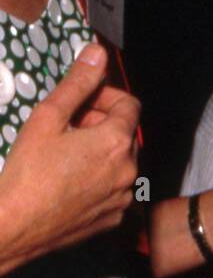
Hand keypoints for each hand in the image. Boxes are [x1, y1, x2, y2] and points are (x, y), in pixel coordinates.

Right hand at [0, 41, 139, 273]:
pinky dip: (101, 178)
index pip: (130, 105)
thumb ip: (78, 83)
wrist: (17, 225)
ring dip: (102, 151)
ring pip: (122, 162)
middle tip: (68, 128)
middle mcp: (130, 172)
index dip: (106, 96)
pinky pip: (117, 189)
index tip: (83, 102)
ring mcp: (124, 199)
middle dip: (102, 123)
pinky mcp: (115, 219)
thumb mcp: (49, 117)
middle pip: (127, 133)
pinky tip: (72, 180)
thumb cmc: (29, 171)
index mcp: (117, 143)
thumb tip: (97, 53)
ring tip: (67, 155)